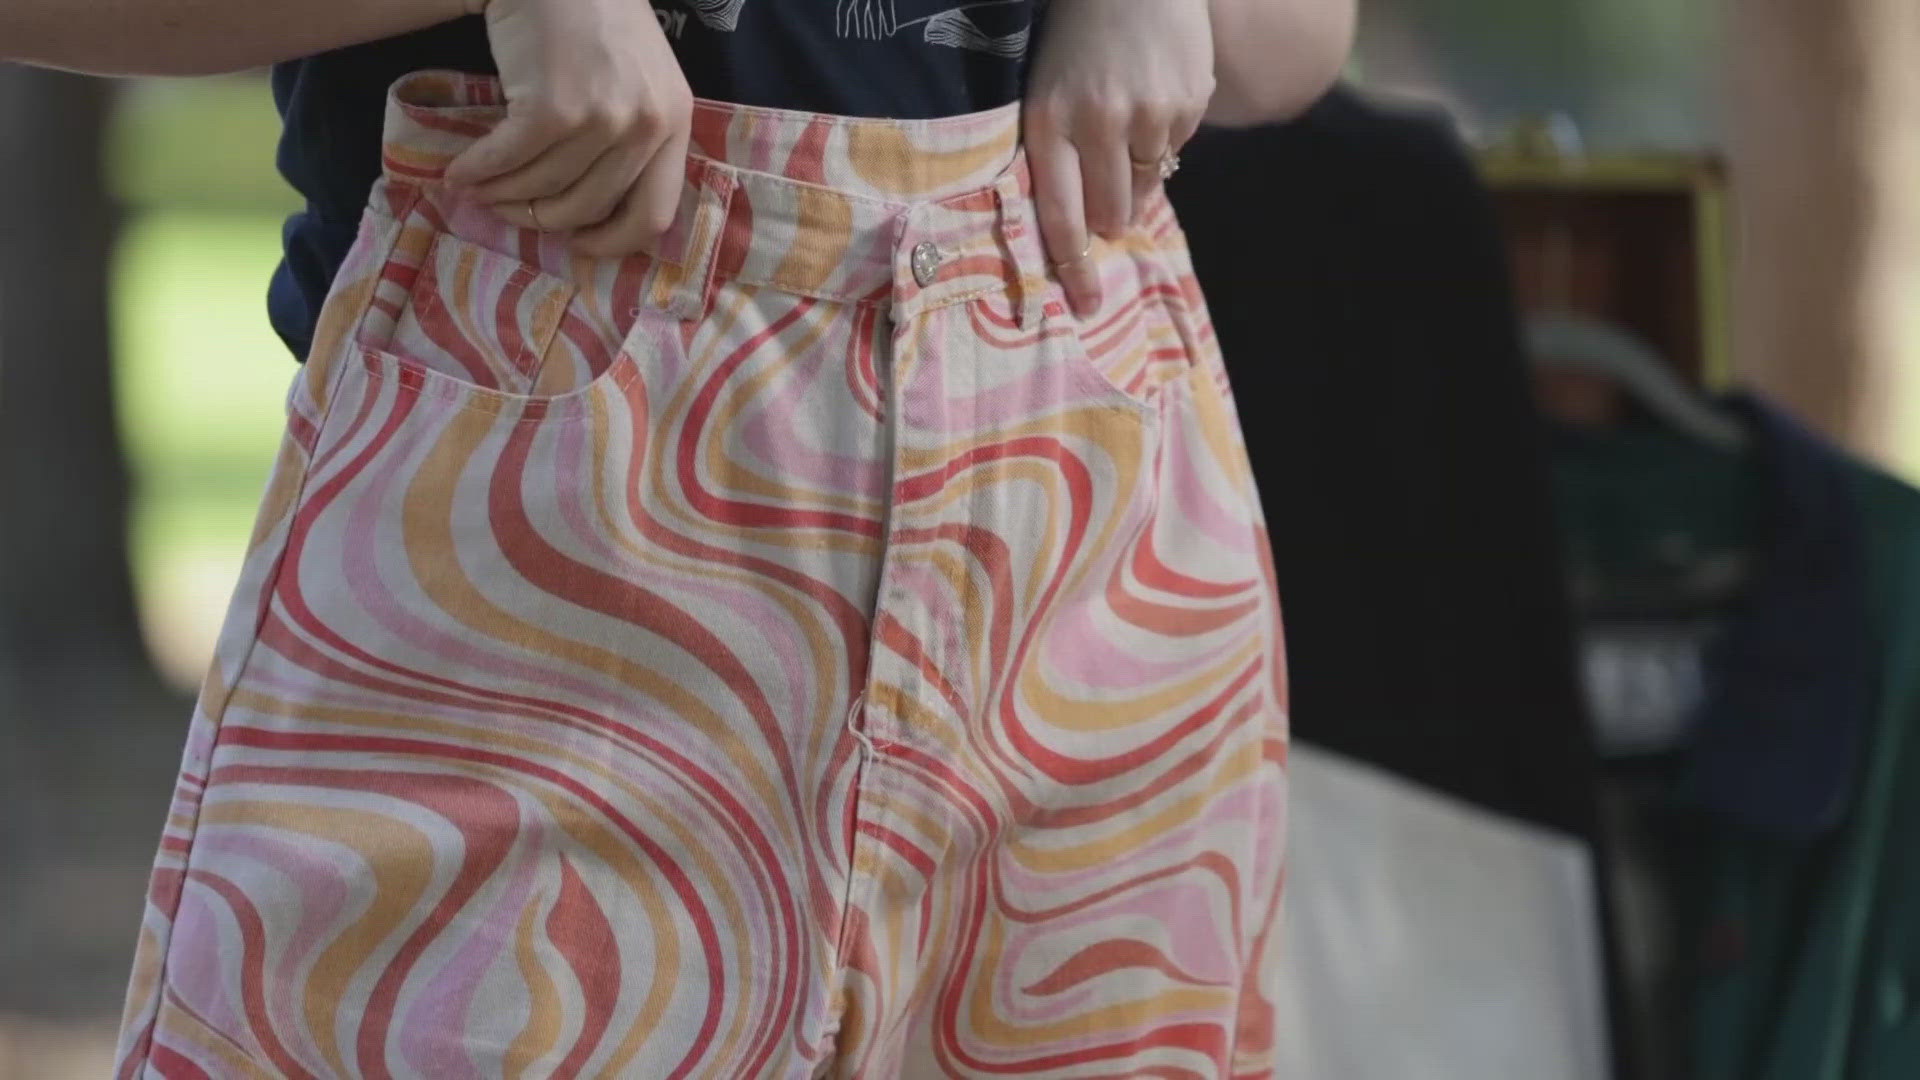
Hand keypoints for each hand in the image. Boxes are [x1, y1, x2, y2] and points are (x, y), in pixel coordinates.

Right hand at [444, 0, 692, 255]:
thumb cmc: (595, 20)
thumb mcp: (640, 81)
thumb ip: (633, 136)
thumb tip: (588, 211)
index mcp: (675, 124)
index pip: (654, 214)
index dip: (612, 243)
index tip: (578, 246)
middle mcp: (647, 126)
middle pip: (589, 208)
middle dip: (540, 218)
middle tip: (508, 211)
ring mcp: (602, 118)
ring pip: (544, 186)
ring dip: (501, 195)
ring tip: (477, 190)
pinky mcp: (553, 108)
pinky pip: (509, 160)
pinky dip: (478, 171)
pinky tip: (458, 172)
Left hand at [1023, 0, 1213, 314]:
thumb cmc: (1076, 42)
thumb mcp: (1047, 93)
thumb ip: (1057, 156)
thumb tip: (1084, 230)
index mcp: (1049, 123)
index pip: (1061, 218)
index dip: (1074, 269)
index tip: (1085, 306)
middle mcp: (1098, 122)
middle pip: (1111, 214)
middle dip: (1110, 218)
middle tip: (1108, 198)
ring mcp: (1148, 113)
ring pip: (1147, 188)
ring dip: (1138, 179)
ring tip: (1128, 134)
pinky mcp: (1187, 102)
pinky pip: (1176, 152)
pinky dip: (1163, 141)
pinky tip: (1151, 103)